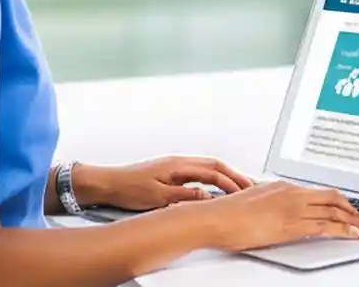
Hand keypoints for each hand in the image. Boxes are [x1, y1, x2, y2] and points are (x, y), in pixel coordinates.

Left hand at [85, 156, 253, 211]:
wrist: (108, 183)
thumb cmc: (128, 188)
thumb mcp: (159, 197)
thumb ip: (185, 196)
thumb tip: (208, 196)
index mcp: (178, 165)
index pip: (213, 172)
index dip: (230, 182)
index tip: (244, 191)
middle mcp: (179, 162)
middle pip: (214, 165)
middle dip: (233, 175)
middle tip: (249, 185)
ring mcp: (174, 165)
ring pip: (207, 167)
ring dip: (223, 176)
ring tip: (237, 186)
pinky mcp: (170, 172)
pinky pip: (197, 172)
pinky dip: (211, 178)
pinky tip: (213, 187)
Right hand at [192, 181, 358, 250]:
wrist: (217, 217)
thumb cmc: (228, 213)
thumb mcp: (253, 201)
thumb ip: (268, 203)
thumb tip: (273, 210)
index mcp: (283, 187)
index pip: (318, 192)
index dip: (336, 201)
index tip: (346, 208)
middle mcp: (292, 193)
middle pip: (332, 198)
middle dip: (351, 208)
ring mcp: (293, 207)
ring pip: (333, 210)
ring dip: (353, 219)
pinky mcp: (292, 224)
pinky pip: (325, 225)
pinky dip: (343, 229)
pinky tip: (351, 233)